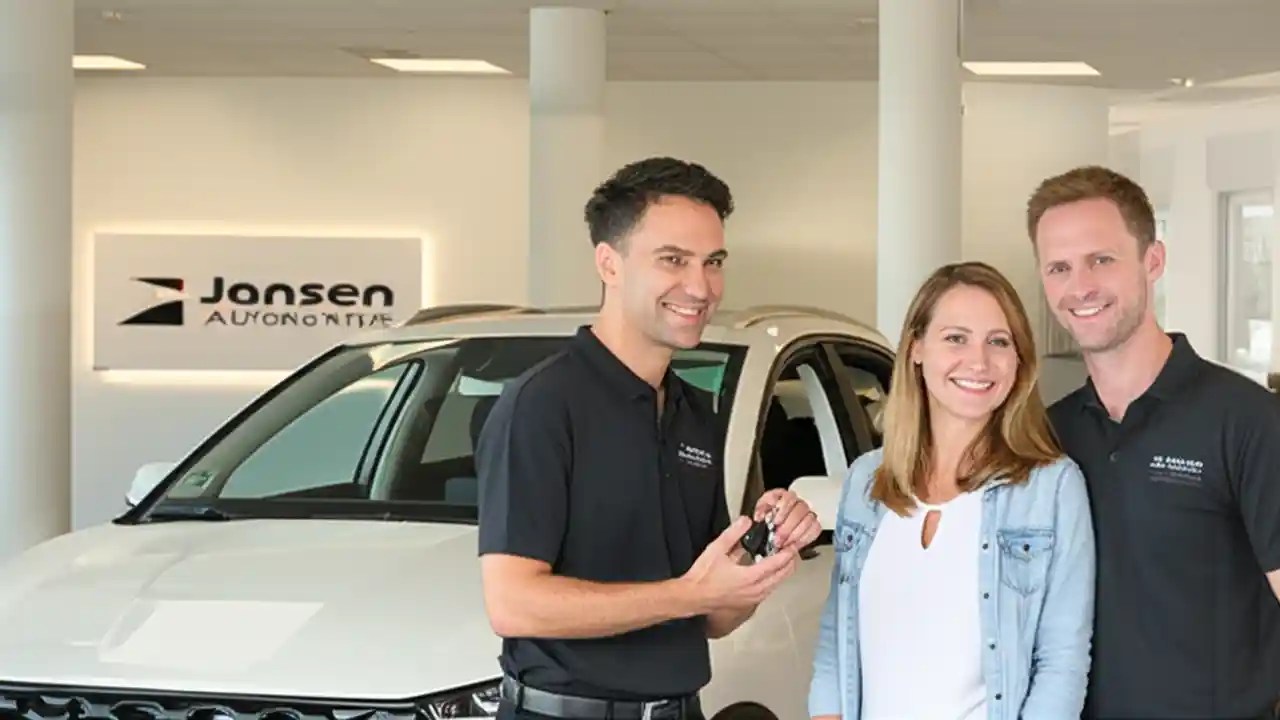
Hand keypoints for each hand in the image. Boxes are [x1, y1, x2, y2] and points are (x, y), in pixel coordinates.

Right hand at [681, 516, 798, 613]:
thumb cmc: (703, 577)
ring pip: (777, 584)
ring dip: (784, 572)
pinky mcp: (749, 602)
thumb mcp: (716, 549)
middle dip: (790, 562)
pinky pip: (769, 590)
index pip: (776, 563)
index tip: (793, 544)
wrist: (693, 597)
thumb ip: (733, 533)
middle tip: (793, 550)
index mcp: (750, 577)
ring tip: (785, 560)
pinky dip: (775, 580)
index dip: (787, 553)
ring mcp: (753, 598)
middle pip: (782, 576)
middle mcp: (755, 590)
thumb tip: (746, 521)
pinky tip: (771, 573)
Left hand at [754, 488, 820, 550]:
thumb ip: (760, 512)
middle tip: (778, 538)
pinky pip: (815, 529)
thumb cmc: (768, 518)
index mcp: (784, 496)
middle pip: (800, 510)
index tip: (775, 522)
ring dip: (795, 534)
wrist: (774, 529)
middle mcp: (798, 503)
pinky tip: (795, 544)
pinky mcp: (814, 524)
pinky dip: (805, 538)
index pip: (789, 497)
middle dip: (787, 527)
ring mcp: (808, 513)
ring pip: (809, 520)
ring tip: (785, 543)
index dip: (783, 510)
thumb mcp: (760, 513)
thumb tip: (760, 516)